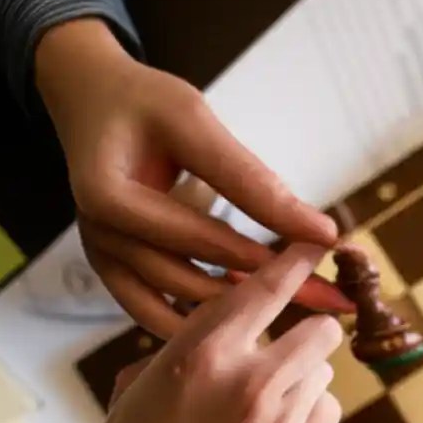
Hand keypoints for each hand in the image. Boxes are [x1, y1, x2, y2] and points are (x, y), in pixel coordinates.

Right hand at [34, 19, 351, 337]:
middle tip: (330, 301)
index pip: (198, 238)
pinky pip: (161, 314)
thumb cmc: (144, 103)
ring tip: (304, 314)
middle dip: (265, 292)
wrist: (91, 101)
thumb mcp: (195, 122)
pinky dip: (207, 321)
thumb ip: (250, 178)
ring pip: (179, 309)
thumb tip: (319, 230)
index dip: (262, 253)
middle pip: (191, 282)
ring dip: (241, 315)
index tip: (323, 262)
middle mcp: (99, 238)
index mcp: (106, 198)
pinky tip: (259, 321)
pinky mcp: (116, 273)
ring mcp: (104, 262)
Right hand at [70, 244, 343, 422]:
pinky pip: (327, 408)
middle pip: (320, 329)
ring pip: (324, 371)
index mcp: (200, 355)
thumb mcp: (142, 387)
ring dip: (301, 378)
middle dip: (308, 335)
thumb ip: (193, 344)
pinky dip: (307, 413)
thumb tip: (237, 312)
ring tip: (259, 408)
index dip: (298, 260)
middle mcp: (247, 382)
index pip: (265, 287)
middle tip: (283, 352)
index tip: (320, 240)